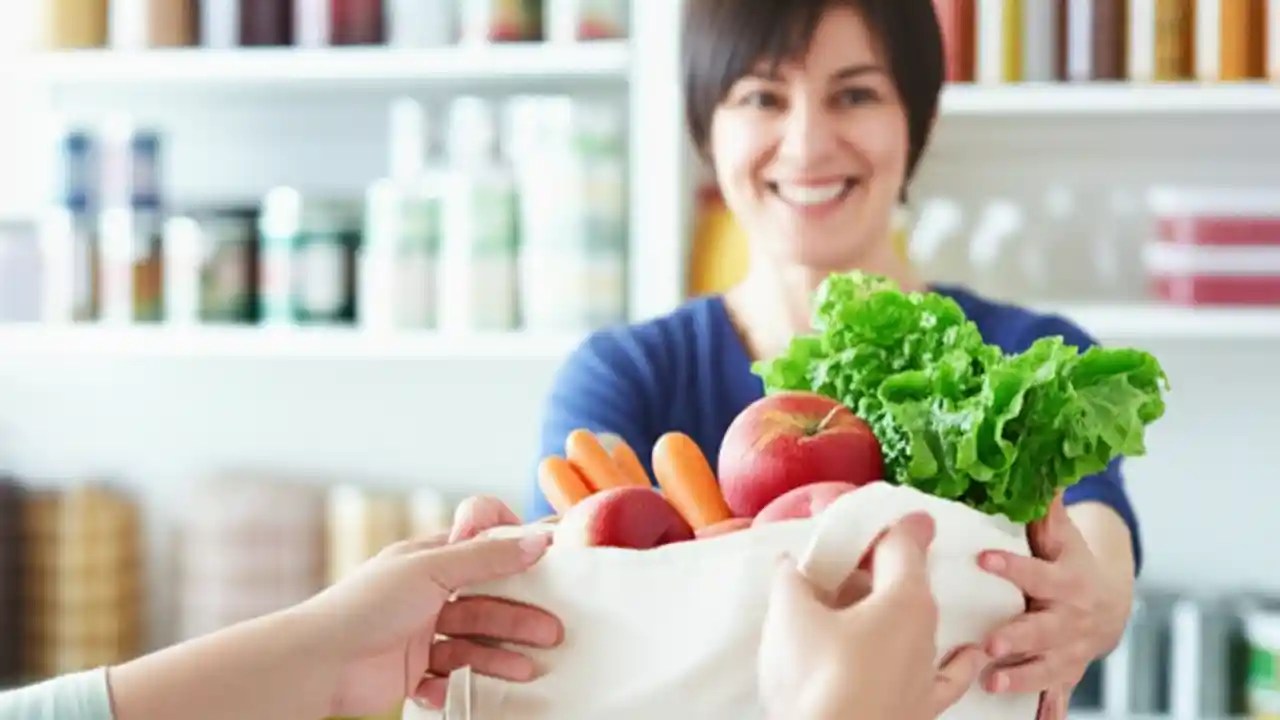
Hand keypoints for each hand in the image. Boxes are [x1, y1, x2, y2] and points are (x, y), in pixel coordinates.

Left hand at [299, 495, 563, 715]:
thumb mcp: (432, 569)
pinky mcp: (411, 670)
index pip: (478, 544)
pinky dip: (465, 684)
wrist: (320, 663)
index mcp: (428, 558)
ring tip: (529, 668)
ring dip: (500, 654)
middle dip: (518, 616)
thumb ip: (486, 557)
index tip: (545, 558)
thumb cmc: (366, 604)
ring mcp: (419, 633)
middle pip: (484, 601)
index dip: (509, 548)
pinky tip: (476, 689)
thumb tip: (538, 539)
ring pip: (472, 642)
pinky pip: (449, 678)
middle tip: (552, 630)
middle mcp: (426, 593)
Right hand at [758, 513, 987, 719]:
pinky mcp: (919, 710)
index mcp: (903, 597)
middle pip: (908, 581)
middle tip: (843, 563)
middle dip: (879, 567)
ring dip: (895, 609)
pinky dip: (958, 664)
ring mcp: (927, 673)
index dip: (890, 523)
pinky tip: (971, 656)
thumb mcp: (789, 614)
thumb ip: (791, 579)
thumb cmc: (816, 678)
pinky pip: (947, 677)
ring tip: (859, 606)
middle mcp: (927, 630)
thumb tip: (791, 565)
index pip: (902, 542)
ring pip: (921, 625)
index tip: (891, 512)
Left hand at [977, 494, 1129, 715]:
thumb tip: (1034, 466)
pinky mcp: (1064, 675)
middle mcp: (1069, 619)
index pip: (1036, 572)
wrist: (1110, 605)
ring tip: (991, 683)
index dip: (1011, 566)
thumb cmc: (1070, 564)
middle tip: (991, 642)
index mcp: (1066, 581)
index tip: (983, 558)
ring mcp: (1068, 652)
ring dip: (1021, 678)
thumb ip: (1044, 509)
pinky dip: (1047, 710)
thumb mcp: (1061, 536)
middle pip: (1043, 629)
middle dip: (1018, 637)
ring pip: (1046, 668)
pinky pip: (1056, 697)